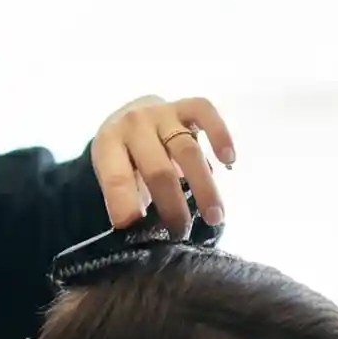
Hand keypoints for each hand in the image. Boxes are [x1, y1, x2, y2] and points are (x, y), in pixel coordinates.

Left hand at [91, 95, 236, 234]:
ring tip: (214, 216)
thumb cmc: (123, 156)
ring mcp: (162, 112)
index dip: (125, 203)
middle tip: (181, 233)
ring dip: (204, 186)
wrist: (128, 117)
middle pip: (158, 169)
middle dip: (172, 205)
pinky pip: (205, 113)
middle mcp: (134, 125)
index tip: (135, 228)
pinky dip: (220, 135)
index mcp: (109, 144)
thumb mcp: (114, 173)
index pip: (116, 177)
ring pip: (187, 150)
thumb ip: (125, 196)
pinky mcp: (185, 105)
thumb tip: (142, 230)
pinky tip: (229, 161)